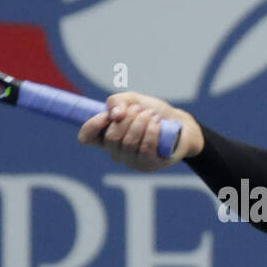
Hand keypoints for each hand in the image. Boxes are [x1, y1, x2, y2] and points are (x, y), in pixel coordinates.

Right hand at [77, 92, 203, 171]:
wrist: (180, 124)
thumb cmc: (152, 113)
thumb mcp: (133, 100)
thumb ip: (118, 101)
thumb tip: (115, 115)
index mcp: (106, 137)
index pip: (86, 138)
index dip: (92, 126)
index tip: (107, 114)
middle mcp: (116, 152)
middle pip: (112, 137)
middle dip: (128, 118)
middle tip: (141, 109)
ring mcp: (132, 161)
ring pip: (129, 143)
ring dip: (142, 122)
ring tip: (152, 115)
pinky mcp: (149, 166)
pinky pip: (145, 149)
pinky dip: (151, 132)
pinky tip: (157, 123)